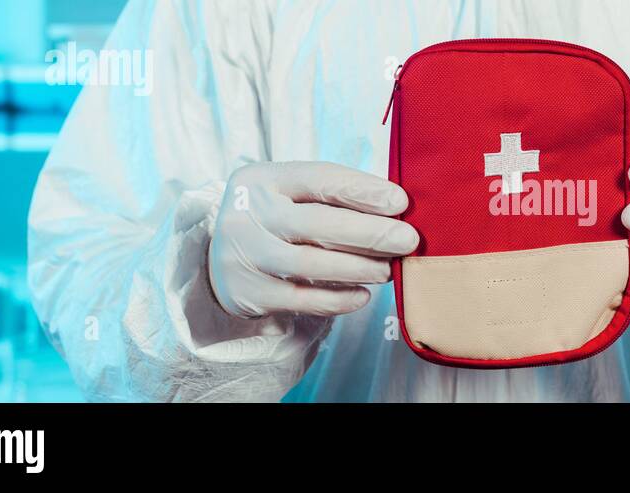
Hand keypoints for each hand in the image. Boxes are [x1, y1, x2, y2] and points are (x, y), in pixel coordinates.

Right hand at [209, 162, 418, 317]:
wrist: (221, 262)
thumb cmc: (275, 222)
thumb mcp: (291, 196)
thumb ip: (334, 197)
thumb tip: (396, 210)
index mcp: (262, 179)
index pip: (318, 179)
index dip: (363, 190)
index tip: (400, 203)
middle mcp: (246, 214)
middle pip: (316, 223)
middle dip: (370, 232)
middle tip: (407, 240)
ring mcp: (244, 255)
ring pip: (310, 263)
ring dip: (358, 267)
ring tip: (388, 270)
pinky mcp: (249, 293)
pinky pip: (302, 299)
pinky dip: (337, 299)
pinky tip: (362, 295)